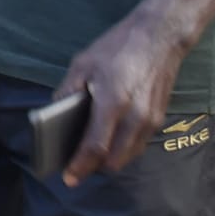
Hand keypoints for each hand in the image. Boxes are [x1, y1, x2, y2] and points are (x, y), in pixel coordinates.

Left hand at [54, 11, 189, 185]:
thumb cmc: (117, 48)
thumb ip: (68, 91)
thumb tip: (54, 114)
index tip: (68, 178)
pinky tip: (107, 142)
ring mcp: (151, 120)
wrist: (159, 37)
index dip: (80, 166)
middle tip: (74, 166)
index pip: (95, 147)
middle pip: (113, 160)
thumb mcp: (83, 64)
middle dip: (93, 168)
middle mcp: (135, 117)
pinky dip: (122, 149)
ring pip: (127, 156)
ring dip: (109, 161)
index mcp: (112, 102)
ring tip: (87, 158)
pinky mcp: (159, 118)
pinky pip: (138, 145)